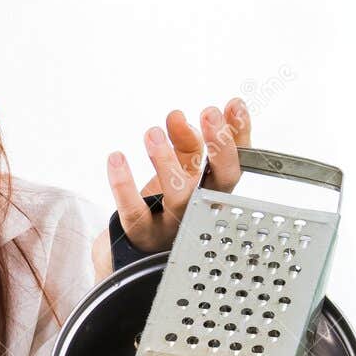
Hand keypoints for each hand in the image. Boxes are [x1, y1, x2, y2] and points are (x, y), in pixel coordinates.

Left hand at [106, 98, 253, 252]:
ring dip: (167, 161)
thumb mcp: (182, 171)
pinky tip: (116, 158)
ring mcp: (173, 226)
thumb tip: (177, 117)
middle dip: (220, 146)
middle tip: (209, 113)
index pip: (236, 162)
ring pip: (178, 197)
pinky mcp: (143, 236)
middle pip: (222, 182)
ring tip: (153, 132)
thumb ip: (185, 142)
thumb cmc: (167, 206)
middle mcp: (201, 210)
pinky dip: (123, 184)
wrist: (139, 250)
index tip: (233, 105)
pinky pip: (134, 211)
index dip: (239, 136)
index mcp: (214, 192)